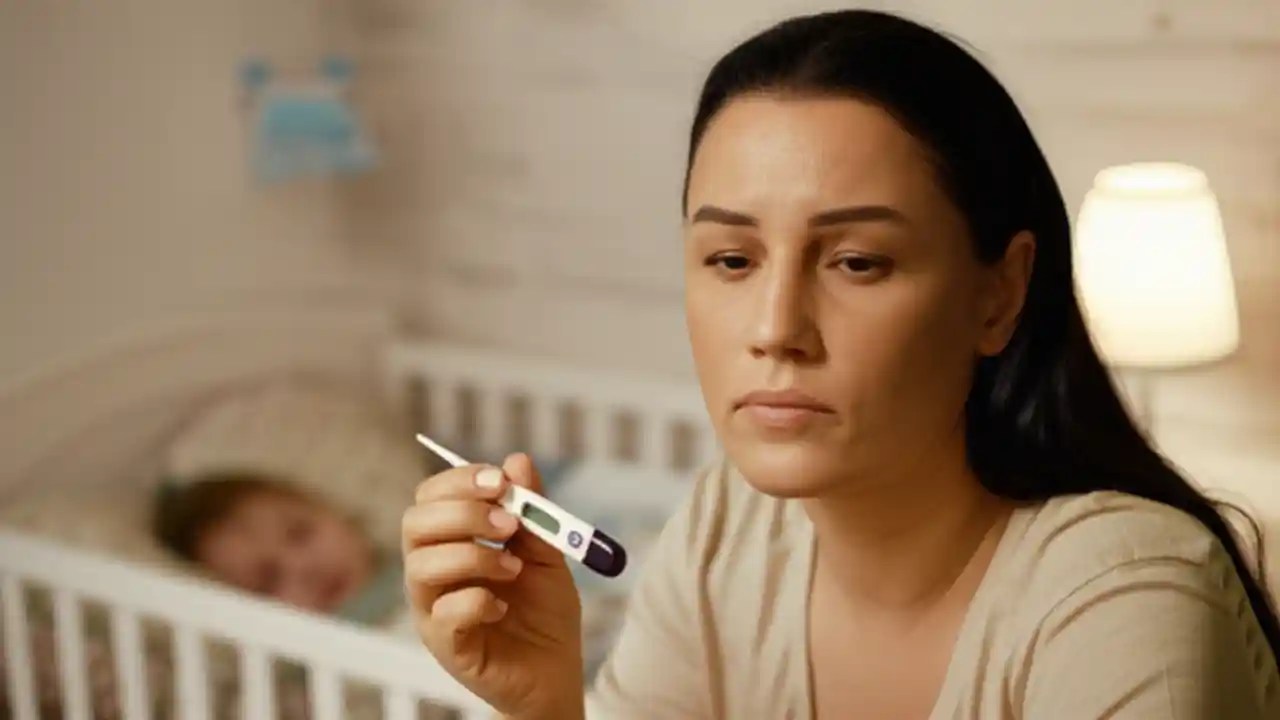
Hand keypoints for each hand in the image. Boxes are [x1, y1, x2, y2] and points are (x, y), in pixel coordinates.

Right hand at [403, 453, 584, 719]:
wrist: (557, 671)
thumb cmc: (544, 611)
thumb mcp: (547, 552)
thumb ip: (533, 511)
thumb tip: (518, 460)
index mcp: (450, 542)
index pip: (430, 498)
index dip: (458, 482)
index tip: (499, 481)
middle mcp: (432, 572)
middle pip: (415, 524)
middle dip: (462, 514)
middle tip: (508, 523)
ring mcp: (433, 610)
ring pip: (422, 566)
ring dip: (473, 556)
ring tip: (514, 568)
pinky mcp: (446, 646)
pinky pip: (444, 614)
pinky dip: (478, 600)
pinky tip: (503, 606)